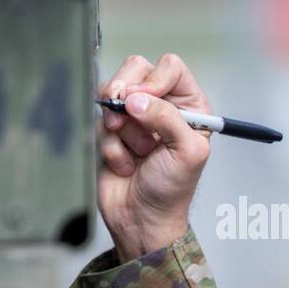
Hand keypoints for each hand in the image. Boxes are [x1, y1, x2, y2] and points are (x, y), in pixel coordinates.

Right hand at [98, 54, 213, 260]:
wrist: (141, 219)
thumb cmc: (171, 190)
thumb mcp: (185, 152)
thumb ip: (167, 118)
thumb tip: (137, 98)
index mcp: (189, 106)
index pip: (171, 68)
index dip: (155, 81)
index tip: (147, 103)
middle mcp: (162, 106)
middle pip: (136, 69)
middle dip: (128, 97)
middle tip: (127, 121)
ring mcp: (134, 117)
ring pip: (113, 92)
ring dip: (120, 127)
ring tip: (135, 151)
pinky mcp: (110, 131)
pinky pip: (99, 120)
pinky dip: (109, 144)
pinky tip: (124, 163)